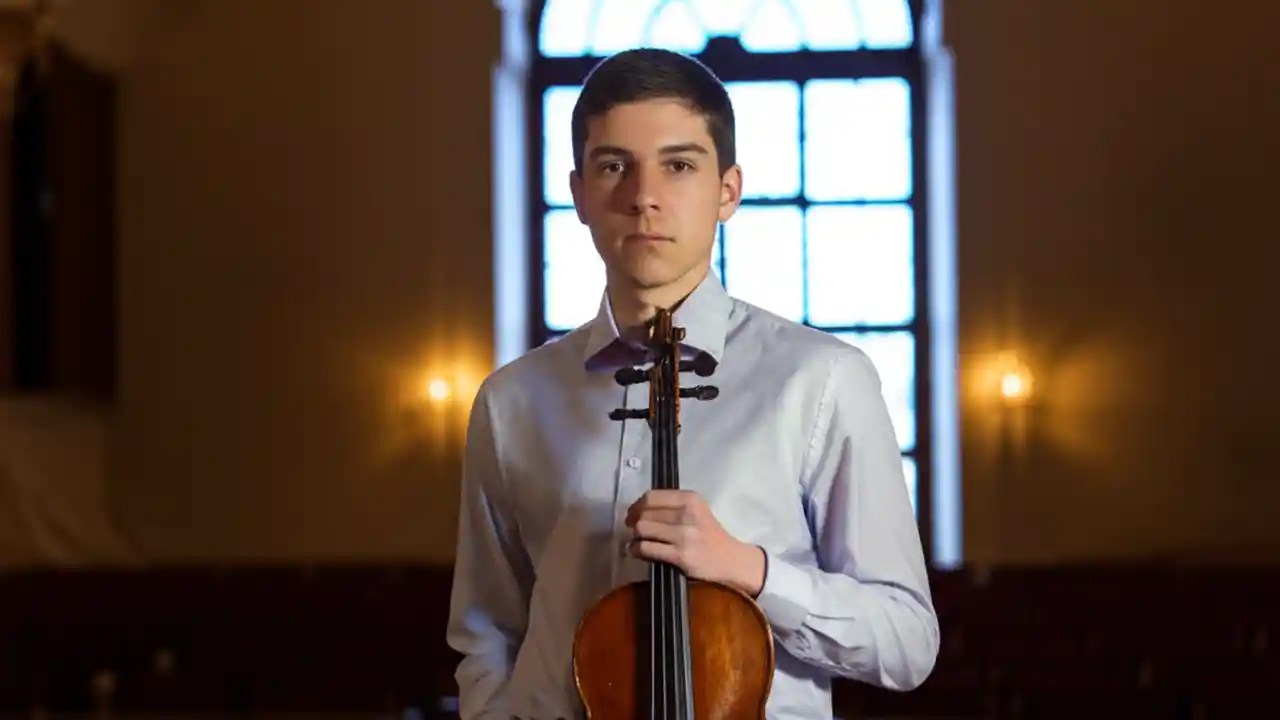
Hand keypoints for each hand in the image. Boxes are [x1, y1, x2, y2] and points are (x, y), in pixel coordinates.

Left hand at [624, 489, 765, 596]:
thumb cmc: (711, 536)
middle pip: (644, 512)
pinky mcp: (680, 555)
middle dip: (633, 521)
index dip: (636, 505)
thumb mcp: (697, 512)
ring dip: (634, 536)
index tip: (632, 513)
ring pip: (643, 529)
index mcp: (691, 499)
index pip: (652, 496)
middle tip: (631, 528)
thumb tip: (639, 508)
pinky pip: (647, 548)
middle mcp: (687, 513)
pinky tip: (635, 551)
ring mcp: (684, 535)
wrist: (731, 561)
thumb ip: (673, 506)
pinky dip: (635, 549)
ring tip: (634, 540)